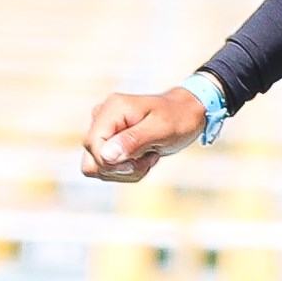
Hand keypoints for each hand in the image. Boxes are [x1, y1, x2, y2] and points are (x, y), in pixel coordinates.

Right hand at [79, 88, 204, 182]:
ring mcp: (103, 129)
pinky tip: (145, 157)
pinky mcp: (107, 141)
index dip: (112, 162)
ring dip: (127, 171)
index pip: (93, 145)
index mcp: (113, 109)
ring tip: (150, 156)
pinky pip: (107, 167)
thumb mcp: (162, 129)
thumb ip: (133, 141)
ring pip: (98, 168)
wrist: (188, 114)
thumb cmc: (179, 118)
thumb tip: (106, 155)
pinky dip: (127, 170)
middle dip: (123, 169)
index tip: (138, 162)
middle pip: (93, 160)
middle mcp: (101, 117)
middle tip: (151, 158)